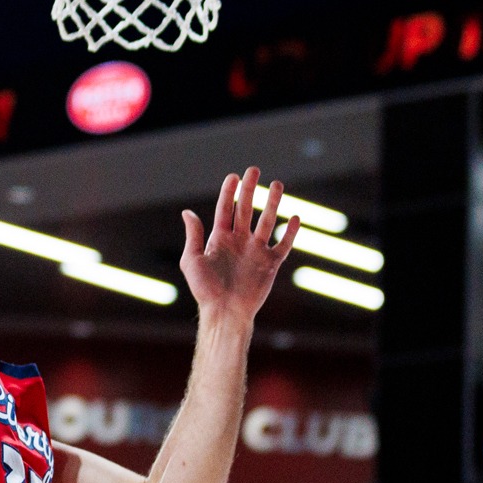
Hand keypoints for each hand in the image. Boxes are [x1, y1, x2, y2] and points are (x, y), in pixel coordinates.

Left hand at [179, 167, 298, 319]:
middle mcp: (239, 241)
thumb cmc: (205, 290)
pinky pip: (283, 245)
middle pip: (246, 209)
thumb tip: (187, 212)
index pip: (226, 209)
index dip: (229, 192)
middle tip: (254, 170)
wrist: (224, 312)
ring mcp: (255, 251)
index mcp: (219, 238)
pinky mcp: (270, 264)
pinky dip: (290, 233)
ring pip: (266, 221)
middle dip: (250, 190)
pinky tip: (294, 218)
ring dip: (272, 203)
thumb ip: (193, 236)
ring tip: (277, 184)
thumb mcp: (192, 260)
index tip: (234, 176)